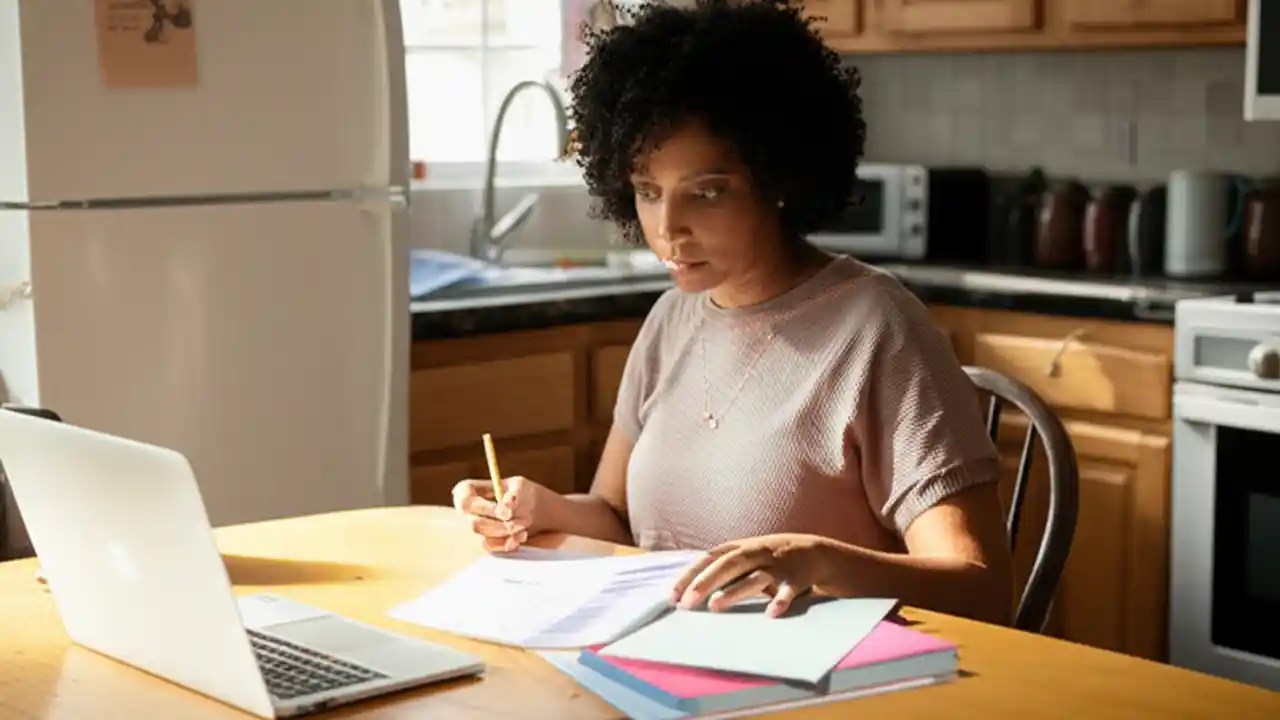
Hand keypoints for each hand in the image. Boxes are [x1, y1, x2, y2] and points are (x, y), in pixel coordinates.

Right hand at [451, 475, 536, 552]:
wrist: (531, 507)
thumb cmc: (521, 492)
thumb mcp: (521, 487)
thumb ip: (515, 496)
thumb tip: (505, 508)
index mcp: (467, 491)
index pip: (465, 502)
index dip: (485, 509)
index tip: (507, 514)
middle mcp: (466, 512)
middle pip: (475, 524)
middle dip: (500, 526)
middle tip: (521, 524)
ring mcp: (473, 529)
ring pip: (484, 539)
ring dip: (506, 536)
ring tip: (523, 528)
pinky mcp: (483, 542)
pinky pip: (492, 549)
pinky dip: (508, 544)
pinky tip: (520, 536)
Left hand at [670, 534, 832, 617]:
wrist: (815, 552)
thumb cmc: (769, 559)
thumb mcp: (744, 557)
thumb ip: (719, 570)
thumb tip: (685, 593)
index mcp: (739, 548)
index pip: (709, 558)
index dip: (690, 575)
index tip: (672, 596)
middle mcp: (757, 553)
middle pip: (729, 565)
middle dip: (706, 582)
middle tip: (687, 603)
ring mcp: (778, 565)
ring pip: (755, 577)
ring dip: (735, 591)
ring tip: (715, 606)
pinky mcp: (798, 578)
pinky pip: (790, 590)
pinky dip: (781, 600)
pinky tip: (771, 613)